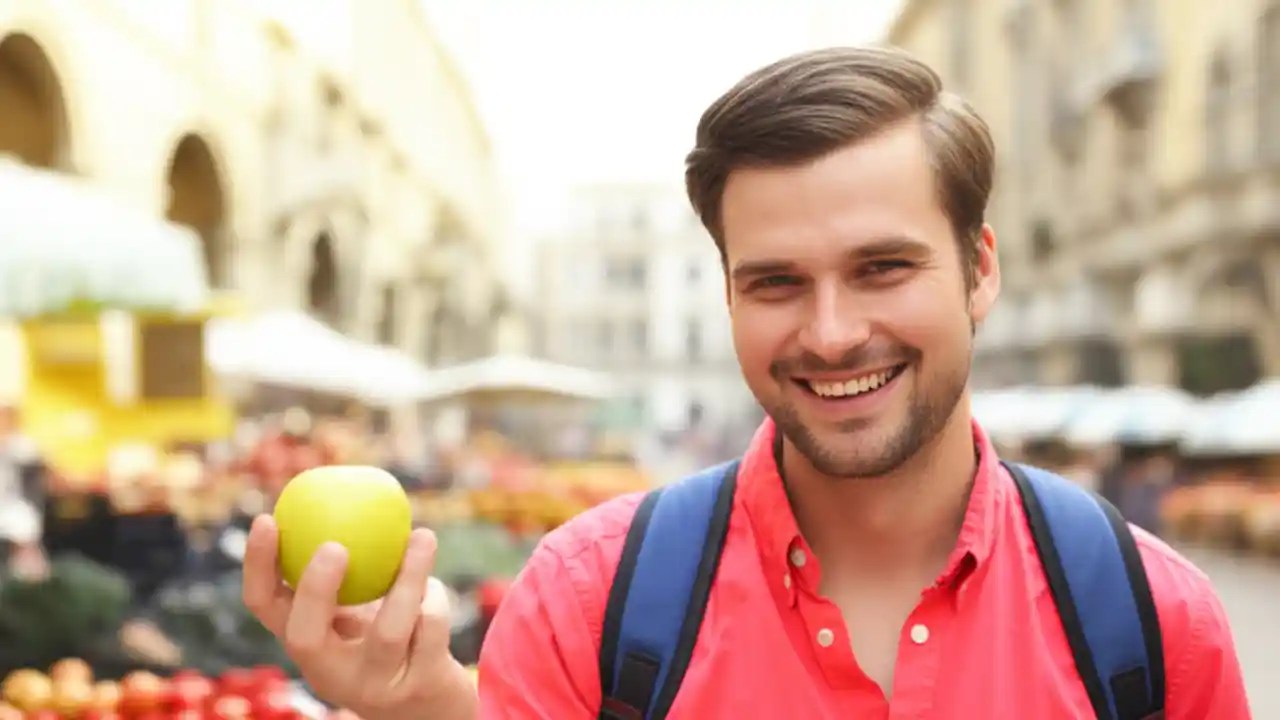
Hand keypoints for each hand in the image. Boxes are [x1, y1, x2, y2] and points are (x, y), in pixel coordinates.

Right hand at [242, 516, 476, 719]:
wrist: (430, 701)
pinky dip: (435, 599)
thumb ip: (346, 567)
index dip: (258, 566)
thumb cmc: (389, 636)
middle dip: (314, 590)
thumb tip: (337, 492)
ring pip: (388, 630)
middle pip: (304, 636)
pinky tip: (434, 586)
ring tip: (423, 536)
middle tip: (335, 544)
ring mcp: (373, 686)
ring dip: (408, 578)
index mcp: (306, 644)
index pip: (265, 608)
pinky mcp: (418, 688)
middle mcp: (329, 673)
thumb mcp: (359, 606)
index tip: (266, 519)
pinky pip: (430, 629)